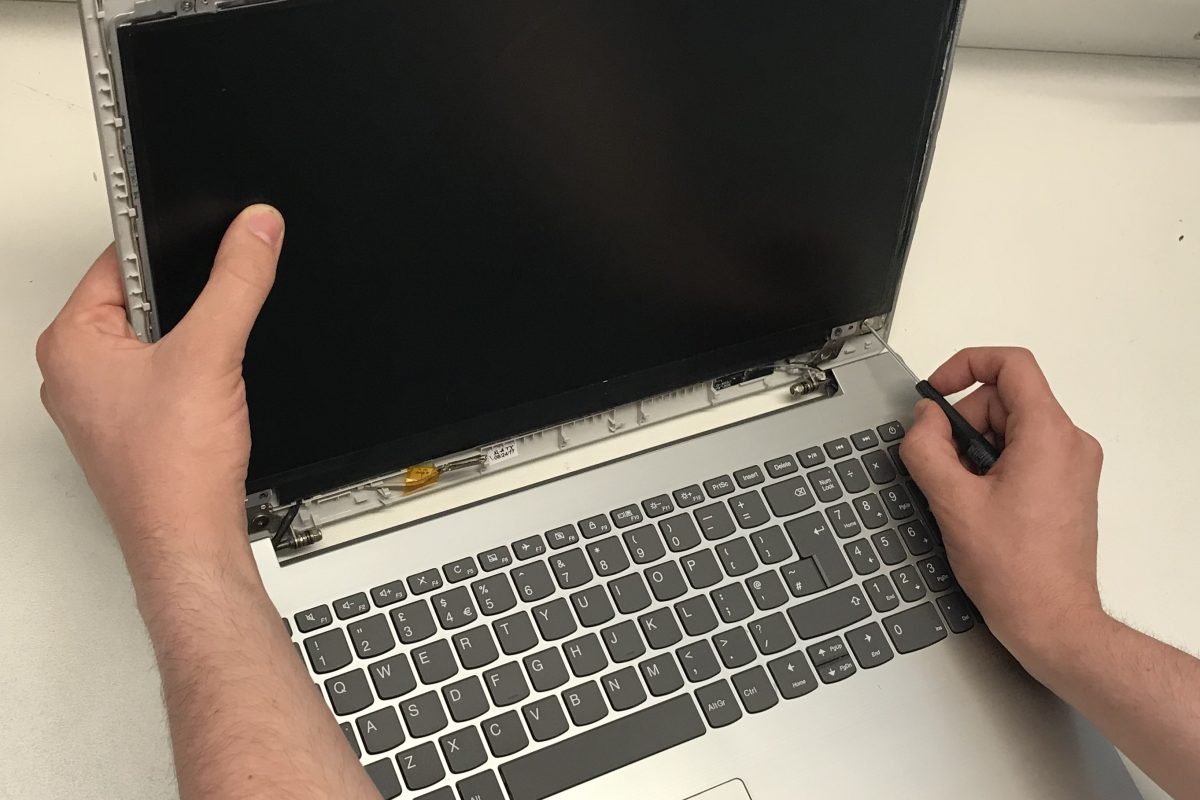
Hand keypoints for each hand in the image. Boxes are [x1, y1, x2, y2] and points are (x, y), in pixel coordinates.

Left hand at [37, 205, 283, 581]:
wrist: (187, 541)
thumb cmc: (170, 470)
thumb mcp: (212, 353)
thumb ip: (238, 281)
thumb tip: (255, 229)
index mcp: (69, 344)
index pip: (117, 262)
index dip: (169, 247)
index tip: (209, 234)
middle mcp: (74, 373)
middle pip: (141, 301)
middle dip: (188, 303)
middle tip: (213, 324)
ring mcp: (99, 404)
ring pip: (155, 343)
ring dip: (193, 344)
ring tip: (210, 371)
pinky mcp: (128, 429)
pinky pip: (162, 378)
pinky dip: (192, 377)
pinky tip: (211, 398)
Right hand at [900, 347, 1105, 672]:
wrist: (1053, 622)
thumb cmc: (1015, 572)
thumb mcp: (951, 501)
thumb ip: (926, 447)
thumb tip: (924, 420)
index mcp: (1049, 435)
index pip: (1010, 365)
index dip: (965, 366)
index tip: (937, 392)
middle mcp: (1070, 444)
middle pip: (1004, 401)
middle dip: (963, 426)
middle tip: (942, 466)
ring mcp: (1073, 467)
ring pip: (1010, 430)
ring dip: (975, 452)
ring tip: (963, 497)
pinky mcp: (1067, 488)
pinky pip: (1023, 454)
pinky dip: (992, 468)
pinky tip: (979, 506)